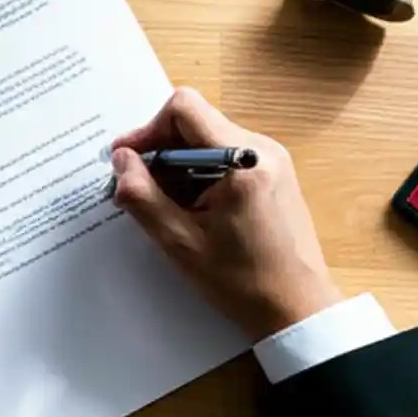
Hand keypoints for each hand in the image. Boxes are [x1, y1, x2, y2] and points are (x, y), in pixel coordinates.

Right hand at [110, 88, 340, 340]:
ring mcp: (272, 159)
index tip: (127, 161)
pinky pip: (226, 155)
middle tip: (139, 189)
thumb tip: (120, 160)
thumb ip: (143, 196)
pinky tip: (193, 208)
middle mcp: (262, 148)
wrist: (297, 307)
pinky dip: (200, 172)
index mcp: (242, 160)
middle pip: (195, 122)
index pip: (184, 109)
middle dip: (160, 151)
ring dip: (179, 164)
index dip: (147, 130)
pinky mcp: (274, 173)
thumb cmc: (242, 282)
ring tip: (166, 205)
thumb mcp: (180, 242)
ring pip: (208, 138)